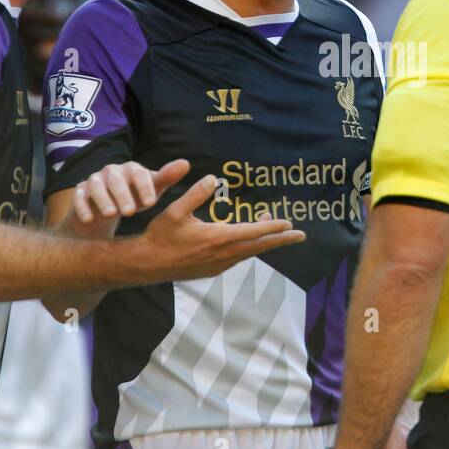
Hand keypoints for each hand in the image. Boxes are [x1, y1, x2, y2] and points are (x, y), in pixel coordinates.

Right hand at [69, 159, 183, 232]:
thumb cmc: (134, 198)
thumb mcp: (151, 190)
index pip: (138, 173)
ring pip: (96, 186)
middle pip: (116, 180)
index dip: (144, 187)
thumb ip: (166, 178)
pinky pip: (78, 198)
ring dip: (103, 199)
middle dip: (123, 195)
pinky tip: (89, 219)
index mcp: (130, 169)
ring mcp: (93, 181)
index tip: (151, 203)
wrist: (106, 212)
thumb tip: (186, 163)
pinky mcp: (79, 193)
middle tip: (131, 212)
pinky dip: (83, 207)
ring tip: (112, 214)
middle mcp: (111, 172)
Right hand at [130, 165, 305, 281]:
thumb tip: (212, 178)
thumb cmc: (160, 235)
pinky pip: (238, 257)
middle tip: (300, 235)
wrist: (147, 263)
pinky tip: (249, 239)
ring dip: (264, 241)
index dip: (272, 227)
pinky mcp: (213, 270)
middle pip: (259, 246)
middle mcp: (222, 254)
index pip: (252, 232)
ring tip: (277, 229)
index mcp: (217, 238)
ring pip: (249, 252)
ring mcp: (218, 264)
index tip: (289, 224)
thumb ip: (195, 194)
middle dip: (281, 240)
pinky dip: (250, 247)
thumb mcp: (175, 210)